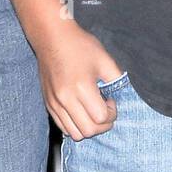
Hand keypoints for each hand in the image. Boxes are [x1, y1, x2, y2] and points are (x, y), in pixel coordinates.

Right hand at [33, 20, 125, 139]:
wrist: (52, 38)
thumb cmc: (80, 46)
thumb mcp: (104, 59)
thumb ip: (116, 80)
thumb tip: (123, 97)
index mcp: (81, 87)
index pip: (101, 118)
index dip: (112, 113)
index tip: (111, 101)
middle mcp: (65, 99)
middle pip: (88, 130)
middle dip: (103, 125)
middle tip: (106, 110)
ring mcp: (55, 103)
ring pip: (74, 134)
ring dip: (89, 128)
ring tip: (93, 112)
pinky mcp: (48, 104)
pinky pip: (63, 127)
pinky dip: (75, 126)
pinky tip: (81, 111)